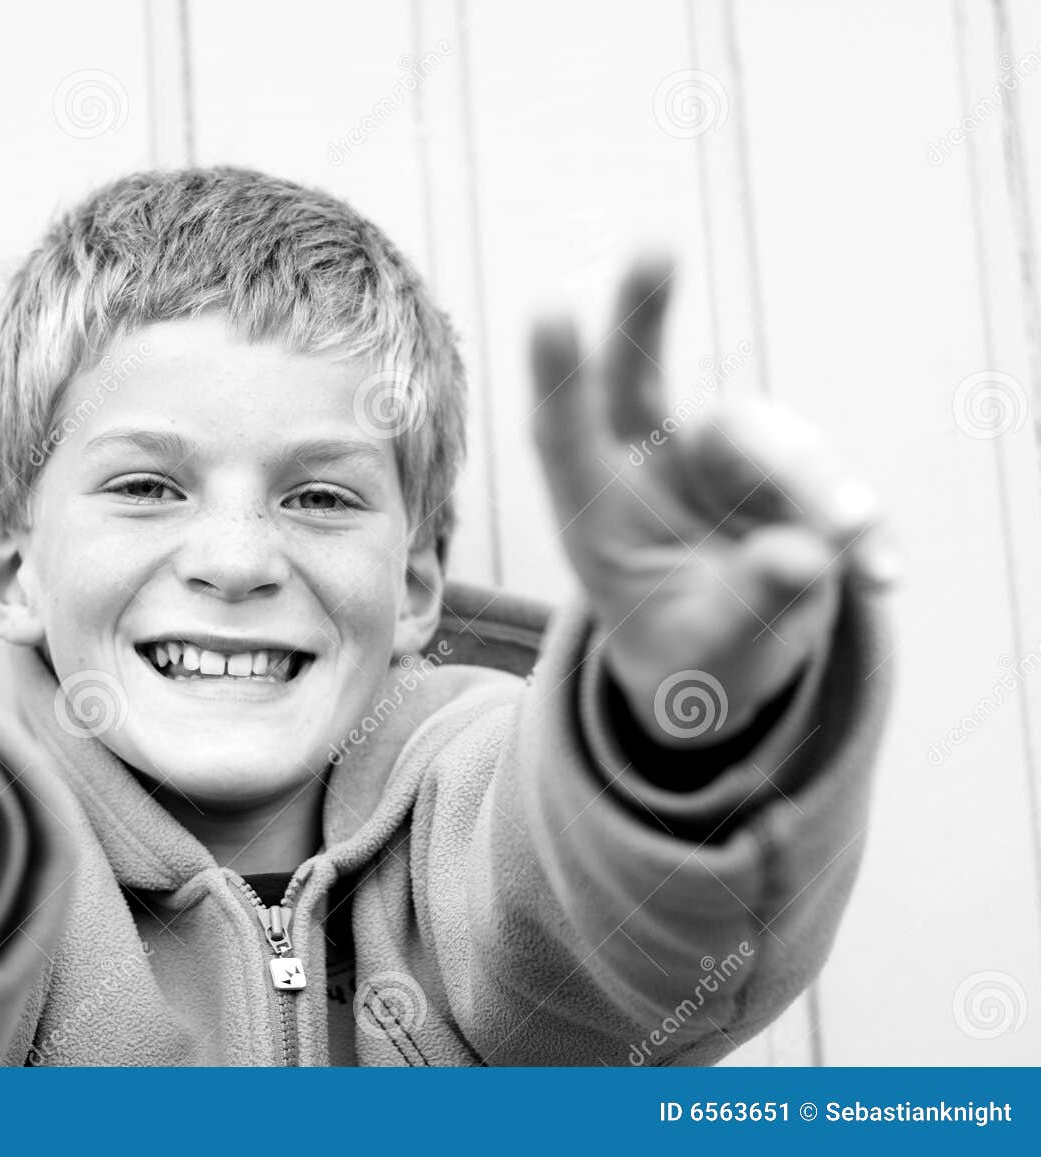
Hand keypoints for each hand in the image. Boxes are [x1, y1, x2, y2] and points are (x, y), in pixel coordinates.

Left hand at [528, 257, 894, 747]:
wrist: (726, 666)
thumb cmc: (684, 652)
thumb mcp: (699, 654)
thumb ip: (746, 607)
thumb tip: (806, 557)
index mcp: (596, 513)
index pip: (566, 435)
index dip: (560, 374)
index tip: (551, 307)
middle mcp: (652, 468)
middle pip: (641, 380)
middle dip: (644, 313)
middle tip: (652, 248)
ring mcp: (723, 464)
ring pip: (763, 438)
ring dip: (810, 485)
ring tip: (846, 544)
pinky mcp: (791, 478)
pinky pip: (830, 490)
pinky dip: (861, 530)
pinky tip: (882, 574)